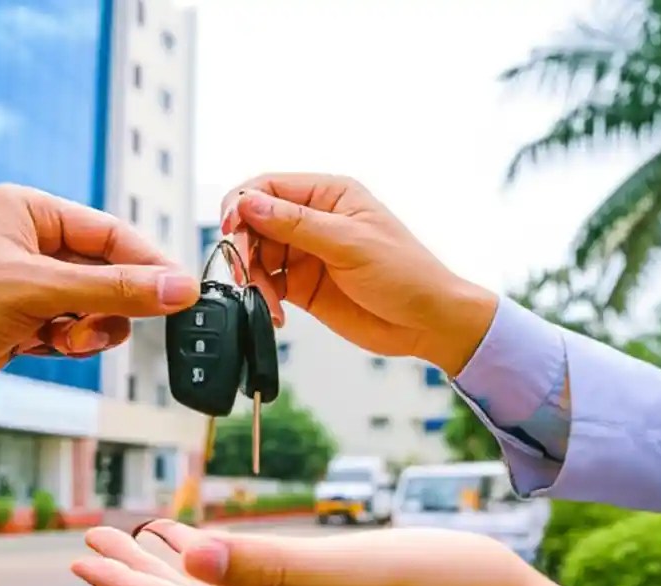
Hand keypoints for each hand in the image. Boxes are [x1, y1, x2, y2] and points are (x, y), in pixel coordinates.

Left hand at [0, 184, 198, 411]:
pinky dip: (70, 345)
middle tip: (98, 327)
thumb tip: (180, 288)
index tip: (183, 295)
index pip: (112, 233)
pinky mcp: (18, 323)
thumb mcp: (35, 292)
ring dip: (90, 330)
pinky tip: (48, 350)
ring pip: (93, 307)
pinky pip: (71, 332)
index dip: (149, 265)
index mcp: (29, 211)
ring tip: (64, 341)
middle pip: (108, 273)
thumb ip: (114, 290)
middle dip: (111, 305)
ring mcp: (24, 286)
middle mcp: (29, 243)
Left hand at [71, 522, 557, 585]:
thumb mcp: (367, 571)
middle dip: (141, 574)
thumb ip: (276, 566)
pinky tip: (225, 556)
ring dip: (181, 571)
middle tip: (95, 538)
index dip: (129, 584)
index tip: (83, 555)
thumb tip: (193, 559)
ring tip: (144, 539)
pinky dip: (228, 575)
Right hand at [221, 174, 497, 375]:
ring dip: (252, 277)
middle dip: (244, 246)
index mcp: (329, 195)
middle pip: (255, 222)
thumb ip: (296, 224)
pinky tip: (275, 312)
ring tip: (266, 299)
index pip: (268, 187)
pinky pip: (267, 285)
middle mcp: (314, 220)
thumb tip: (250, 204)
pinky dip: (263, 298)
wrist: (427, 322)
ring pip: (257, 256)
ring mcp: (307, 253)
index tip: (233, 229)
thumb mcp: (350, 243)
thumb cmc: (406, 274)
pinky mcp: (303, 285)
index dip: (243, 205)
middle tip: (245, 273)